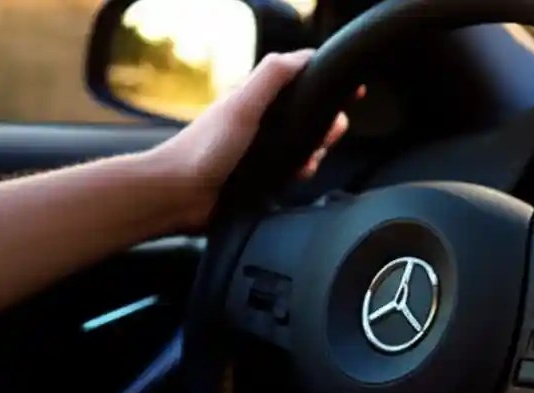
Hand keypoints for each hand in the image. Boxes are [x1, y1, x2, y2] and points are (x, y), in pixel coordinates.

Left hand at [149, 50, 360, 229]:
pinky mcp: (266, 176)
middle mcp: (263, 120)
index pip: (301, 81)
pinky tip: (296, 176)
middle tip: (328, 134)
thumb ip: (272, 76)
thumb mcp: (242, 104)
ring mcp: (265, 149)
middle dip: (328, 125)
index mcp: (256, 97)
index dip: (326, 83)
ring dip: (316, 152)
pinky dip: (303, 172)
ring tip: (306, 161)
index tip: (352, 92)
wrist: (181, 195)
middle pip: (312, 115)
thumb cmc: (206, 148)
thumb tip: (307, 56)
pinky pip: (298, 170)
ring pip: (309, 144)